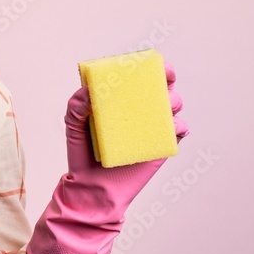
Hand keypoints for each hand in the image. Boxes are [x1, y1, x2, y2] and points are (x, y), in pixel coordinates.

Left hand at [26, 61, 188, 253]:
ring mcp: (152, 129)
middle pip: (162, 90)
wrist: (92, 189)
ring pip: (173, 108)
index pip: (141, 79)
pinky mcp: (160, 147)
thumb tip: (86, 91)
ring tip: (164, 107)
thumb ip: (76, 107)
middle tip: (163, 84)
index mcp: (121, 102)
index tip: (158, 64)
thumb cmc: (83, 155)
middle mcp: (139, 112)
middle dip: (168, 83)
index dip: (154, 68)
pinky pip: (178, 133)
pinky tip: (172, 128)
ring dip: (174, 102)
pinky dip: (180, 127)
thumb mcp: (74, 127)